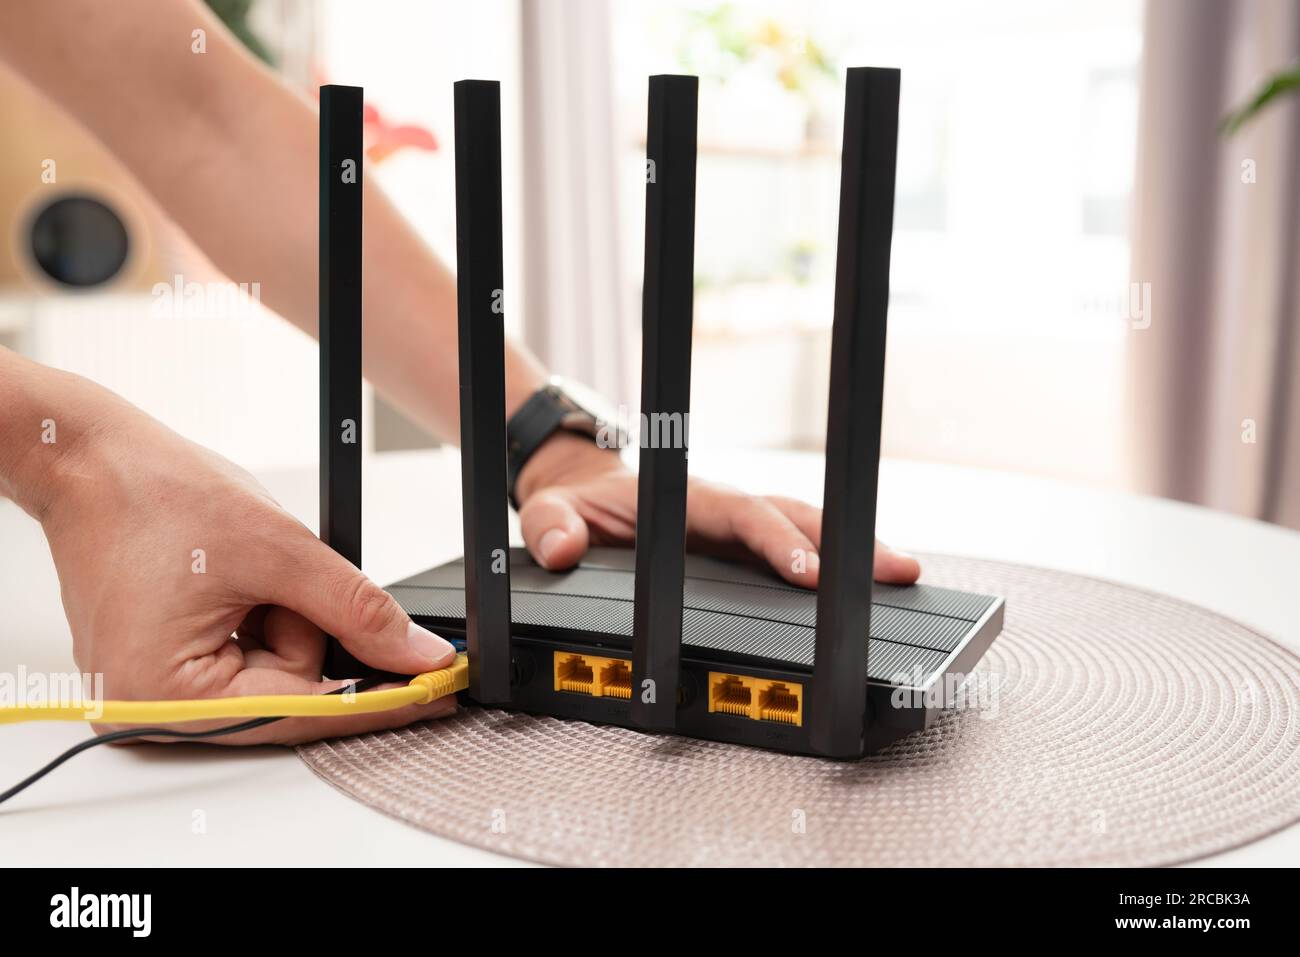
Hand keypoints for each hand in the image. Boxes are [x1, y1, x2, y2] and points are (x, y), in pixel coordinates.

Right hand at [36, 375, 457, 743]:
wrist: (95, 461)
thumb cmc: (157, 496)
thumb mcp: (280, 551)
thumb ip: (358, 611)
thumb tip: (418, 656)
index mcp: (165, 696)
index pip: (303, 713)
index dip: (379, 702)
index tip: (438, 696)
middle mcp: (150, 710)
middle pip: (289, 695)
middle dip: (306, 631)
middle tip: (278, 578)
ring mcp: (154, 693)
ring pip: (275, 674)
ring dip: (282, 620)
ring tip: (238, 568)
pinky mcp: (164, 670)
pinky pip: (247, 659)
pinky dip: (263, 620)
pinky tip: (235, 582)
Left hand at [513, 433, 920, 586]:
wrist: (584, 489)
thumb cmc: (577, 503)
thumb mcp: (550, 511)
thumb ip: (550, 527)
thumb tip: (559, 551)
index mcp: (686, 500)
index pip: (741, 515)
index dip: (777, 542)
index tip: (808, 572)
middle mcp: (722, 510)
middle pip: (794, 518)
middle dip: (846, 543)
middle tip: (897, 571)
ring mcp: (736, 530)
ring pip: (806, 530)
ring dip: (854, 552)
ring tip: (904, 577)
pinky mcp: (743, 549)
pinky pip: (796, 551)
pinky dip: (835, 564)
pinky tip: (869, 587)